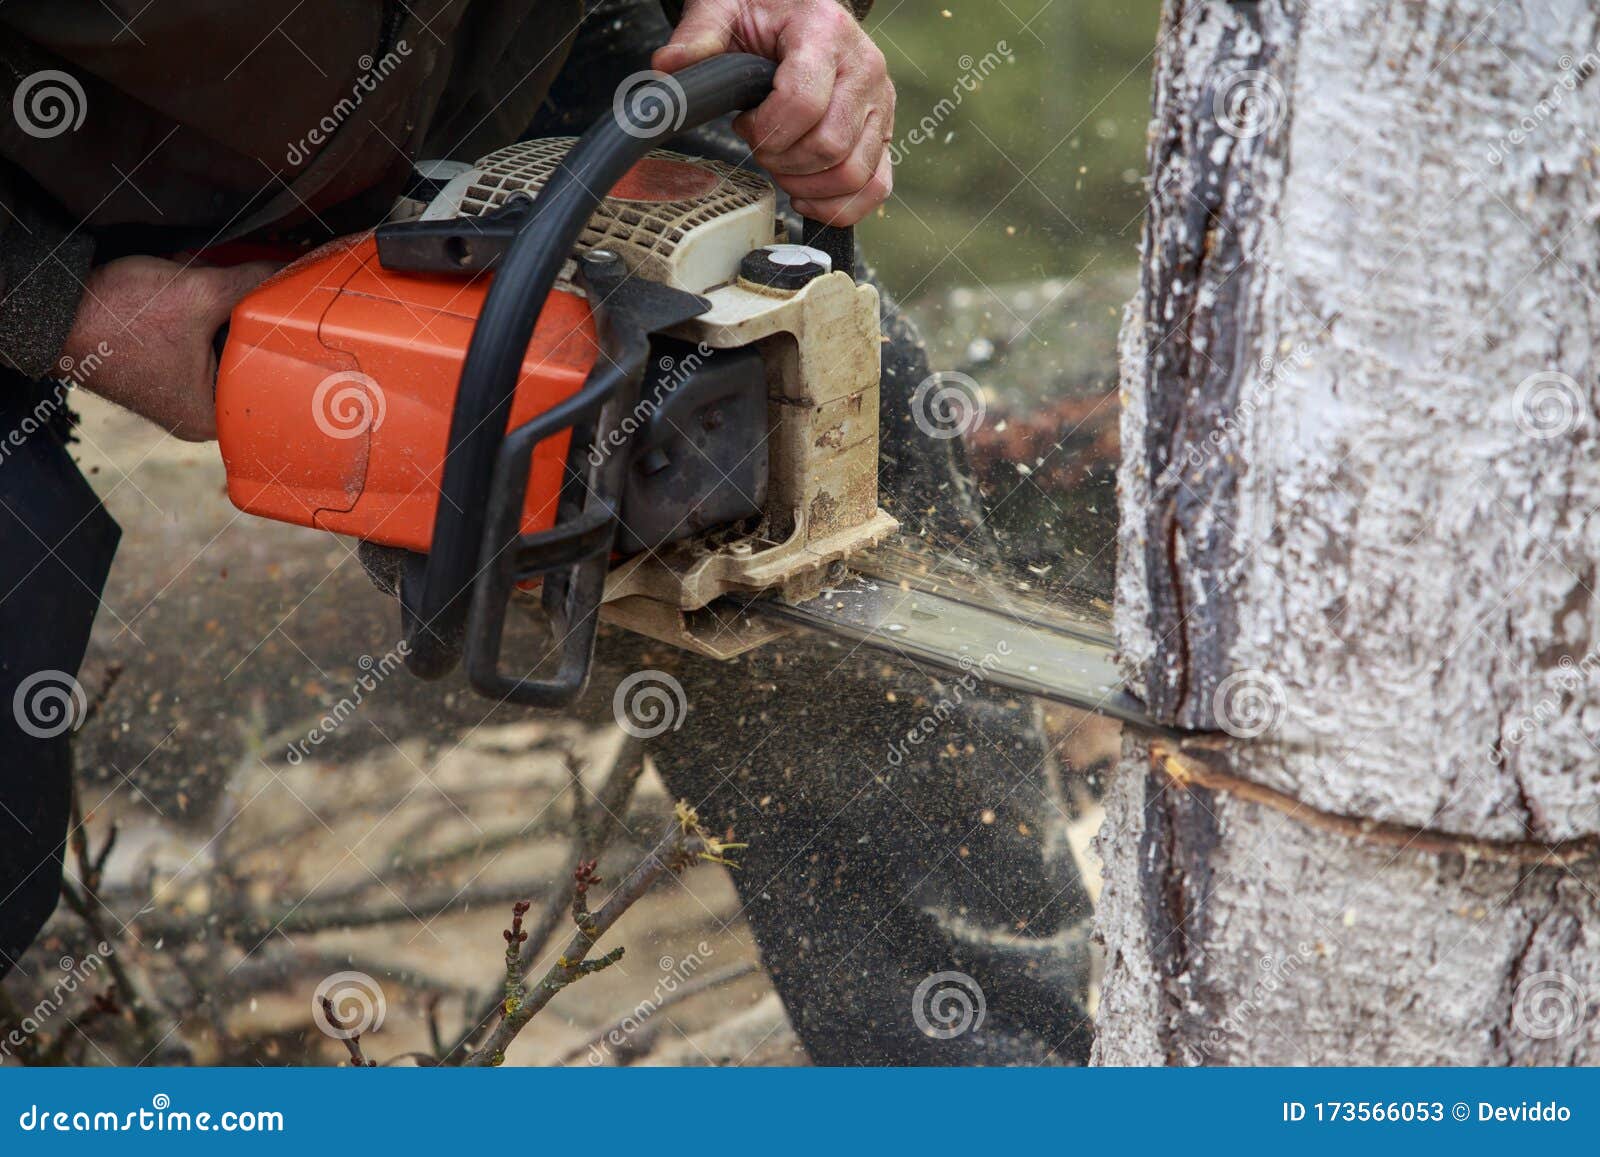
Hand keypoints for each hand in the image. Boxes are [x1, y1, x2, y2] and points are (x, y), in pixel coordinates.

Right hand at [62, 256, 279, 441]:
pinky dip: (198, 310)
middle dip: (242, 316)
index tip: (282, 310)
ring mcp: (180, 392)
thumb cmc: (115, 319)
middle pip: (249, 360)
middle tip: (235, 287)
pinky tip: (188, 283)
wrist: (53, 310)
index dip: (279, 338)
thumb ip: (249, 284)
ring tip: (201, 282)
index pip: (273, 382)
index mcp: (212, 418)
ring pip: (223, 343)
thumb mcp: (197, 294)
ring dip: (219, 306)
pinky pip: (200, 339)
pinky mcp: (165, 370)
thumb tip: (286, 273)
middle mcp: (198, 414)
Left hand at [654, 0, 894, 225]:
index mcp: (826, 33)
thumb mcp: (725, 8)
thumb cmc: (764, 11)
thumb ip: (697, 36)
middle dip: (783, 161)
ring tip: (781, 166)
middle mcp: (863, 68)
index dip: (765, 130)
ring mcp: (879, 103)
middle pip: (829, 146)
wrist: (800, 7)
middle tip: (760, 146)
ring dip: (807, 186)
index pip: (803, 102)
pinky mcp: (883, 131)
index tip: (744, 123)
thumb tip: (669, 69)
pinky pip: (875, 187)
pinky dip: (840, 206)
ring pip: (853, 173)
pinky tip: (806, 195)